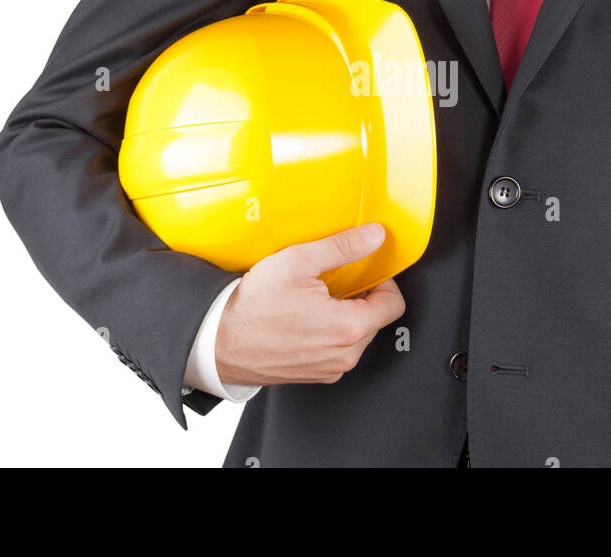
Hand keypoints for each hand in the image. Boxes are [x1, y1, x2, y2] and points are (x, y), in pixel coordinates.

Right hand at [214, 223, 405, 385]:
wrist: (216, 341)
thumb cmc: (251, 307)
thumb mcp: (298, 261)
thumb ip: (343, 247)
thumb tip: (373, 237)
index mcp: (348, 328)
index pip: (393, 304)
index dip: (383, 282)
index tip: (367, 271)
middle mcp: (343, 355)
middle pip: (375, 320)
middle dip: (361, 297)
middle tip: (335, 282)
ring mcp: (329, 369)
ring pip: (356, 336)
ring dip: (344, 315)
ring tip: (315, 299)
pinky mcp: (316, 375)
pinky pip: (336, 350)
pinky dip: (329, 333)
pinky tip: (305, 317)